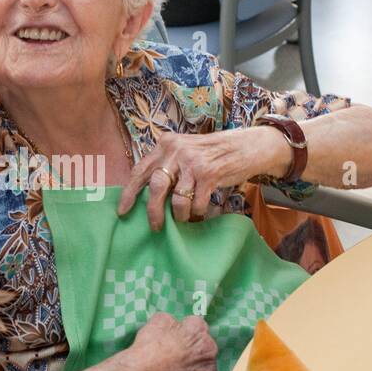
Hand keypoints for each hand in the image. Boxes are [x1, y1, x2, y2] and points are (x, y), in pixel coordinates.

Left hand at [117, 125, 291, 228]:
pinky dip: (197, 211)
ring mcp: (193, 162)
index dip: (130, 192)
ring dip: (180, 214)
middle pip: (156, 186)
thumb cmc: (214, 153)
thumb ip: (168, 165)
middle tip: (155, 227)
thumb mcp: (186, 152)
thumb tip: (148, 195)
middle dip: (153, 211)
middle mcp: (177, 150)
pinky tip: (201, 211)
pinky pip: (196, 203)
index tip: (123, 211)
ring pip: (177, 199)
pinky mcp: (209, 174)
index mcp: (166, 144)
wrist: (248, 145)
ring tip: (185, 217)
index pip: (141, 169)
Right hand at [121, 312, 217, 370]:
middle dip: (193, 349)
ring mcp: (209, 370)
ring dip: (195, 367)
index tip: (178, 337)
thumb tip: (173, 323)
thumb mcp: (156, 322)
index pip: (197, 324)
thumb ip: (171, 320)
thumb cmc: (148, 351)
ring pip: (205, 365)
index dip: (185, 330)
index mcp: (197, 330)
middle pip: (204, 345)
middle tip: (176, 355)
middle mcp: (208, 349)